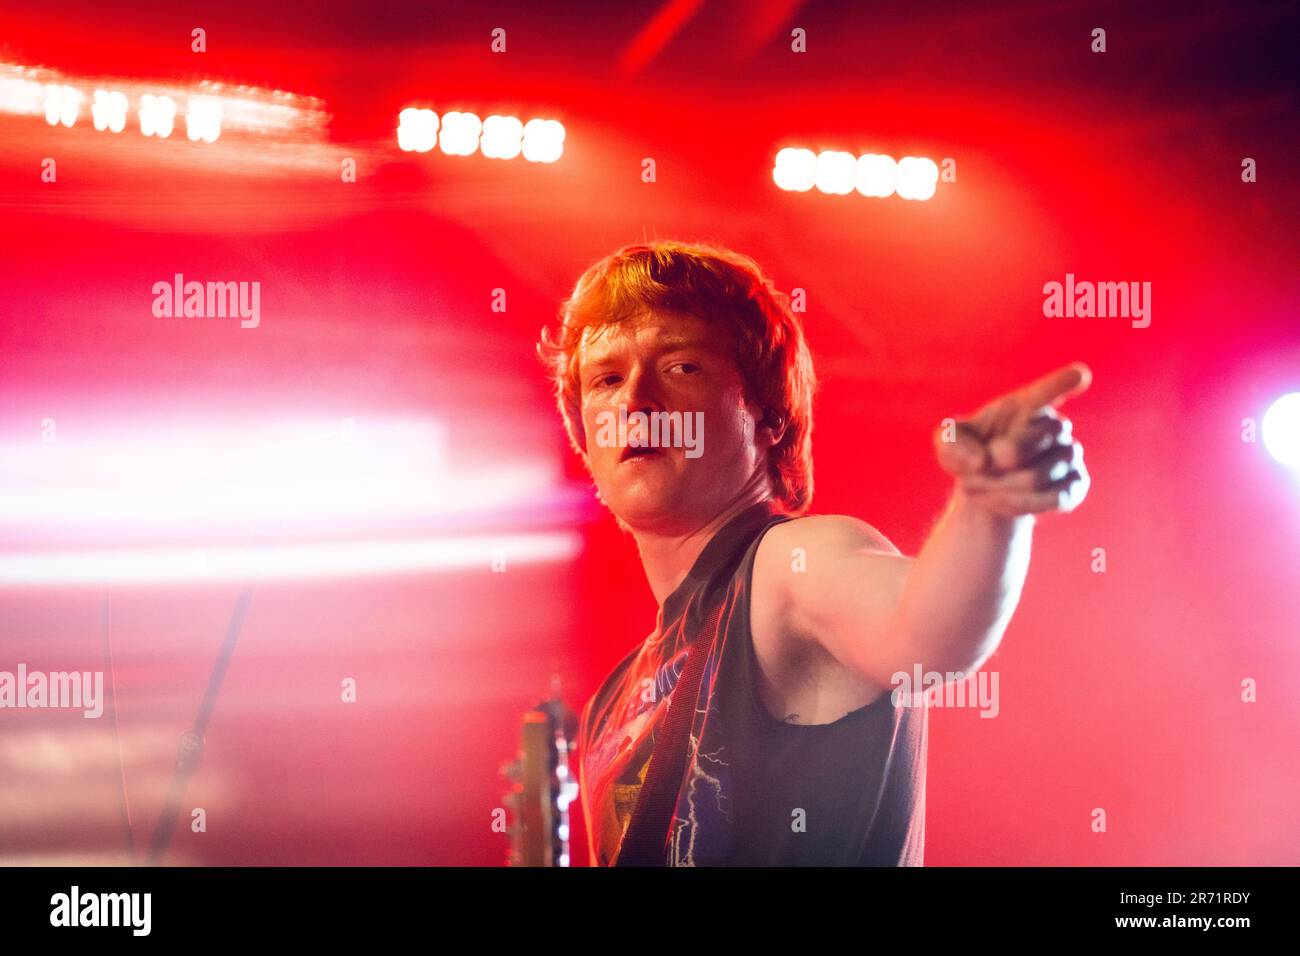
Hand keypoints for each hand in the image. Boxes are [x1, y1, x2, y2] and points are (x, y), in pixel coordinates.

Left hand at [933, 363, 1091, 515]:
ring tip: (974, 490)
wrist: (987, 486)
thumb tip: (983, 460)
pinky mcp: (1076, 485)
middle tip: (963, 478)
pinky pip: (1055, 499)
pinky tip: (998, 502)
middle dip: (987, 469)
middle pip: (1021, 449)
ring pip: (1035, 479)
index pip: (1048, 390)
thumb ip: (951, 441)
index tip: (1079, 375)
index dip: (1062, 382)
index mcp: (1027, 405)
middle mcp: (1055, 426)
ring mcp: (1070, 455)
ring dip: (998, 490)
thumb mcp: (948, 442)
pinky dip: (1019, 505)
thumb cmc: (969, 453)